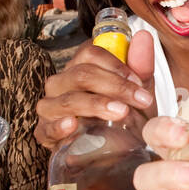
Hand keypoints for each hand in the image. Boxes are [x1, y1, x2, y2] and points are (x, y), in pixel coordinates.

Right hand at [34, 30, 156, 149]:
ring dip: (96, 104)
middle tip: (140, 100)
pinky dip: (60, 126)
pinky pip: (48, 127)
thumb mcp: (137, 95)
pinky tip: (73, 125)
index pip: (90, 53)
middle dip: (115, 86)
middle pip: (82, 75)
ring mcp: (51, 107)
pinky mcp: (45, 132)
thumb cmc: (124, 118)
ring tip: (121, 112)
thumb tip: (144, 36)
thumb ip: (141, 67)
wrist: (116, 153)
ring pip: (69, 99)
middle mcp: (62, 83)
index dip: (116, 65)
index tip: (139, 82)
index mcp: (81, 67)